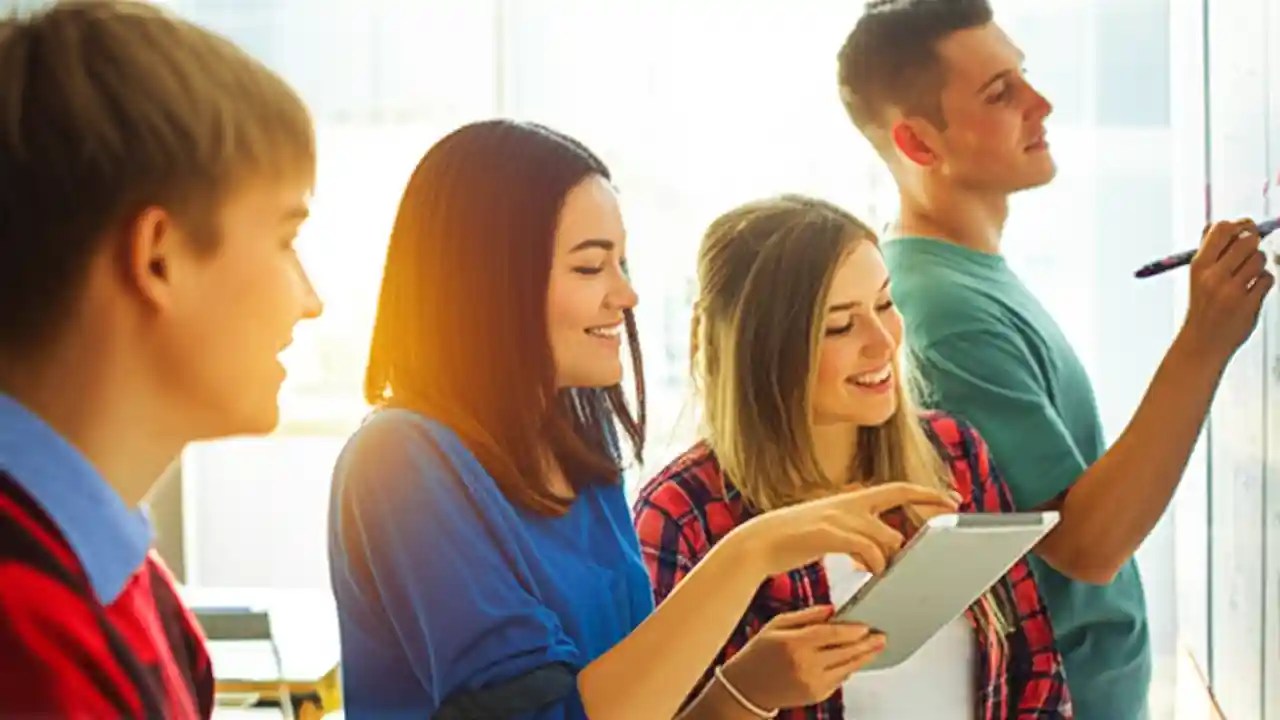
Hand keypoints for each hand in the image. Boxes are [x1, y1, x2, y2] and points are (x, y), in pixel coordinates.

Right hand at [719, 606, 884, 710]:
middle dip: (866, 644)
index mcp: (794, 643)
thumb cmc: (759, 653)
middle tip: (882, 636)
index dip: (852, 629)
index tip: (866, 625)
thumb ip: (805, 616)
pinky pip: (839, 680)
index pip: (832, 634)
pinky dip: (849, 669)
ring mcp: (812, 682)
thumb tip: (832, 609)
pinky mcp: (815, 695)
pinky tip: (856, 660)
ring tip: (877, 647)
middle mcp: (805, 664)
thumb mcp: (776, 625)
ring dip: (864, 657)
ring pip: (847, 667)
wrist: (747, 688)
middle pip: (845, 651)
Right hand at [740, 482, 958, 577]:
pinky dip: (874, 565)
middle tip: (935, 546)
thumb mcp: (829, 529)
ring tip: (878, 572)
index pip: (897, 488)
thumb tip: (878, 554)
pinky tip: (865, 572)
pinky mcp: (830, 534)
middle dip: (917, 531)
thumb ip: (855, 535)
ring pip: (886, 538)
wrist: (759, 542)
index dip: (926, 493)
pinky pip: (868, 551)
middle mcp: (849, 503)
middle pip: (897, 514)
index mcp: (850, 499)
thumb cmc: (793, 539)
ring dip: (888, 560)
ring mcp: (840, 517)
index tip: (951, 499)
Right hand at [1180, 218, 1274, 362]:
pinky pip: (1267, 279)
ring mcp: (1232, 291)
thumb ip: (1208, 250)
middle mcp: (1214, 276)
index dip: (1239, 225)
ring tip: (1249, 276)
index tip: (1245, 229)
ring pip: (1260, 259)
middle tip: (1250, 252)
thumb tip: (1223, 224)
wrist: (1203, 342)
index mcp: (1199, 266)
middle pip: (1247, 240)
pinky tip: (1253, 290)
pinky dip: (1264, 282)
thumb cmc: (1203, 306)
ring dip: (1259, 264)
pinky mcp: (1248, 304)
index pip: (1222, 229)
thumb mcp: (1197, 276)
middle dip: (1254, 243)